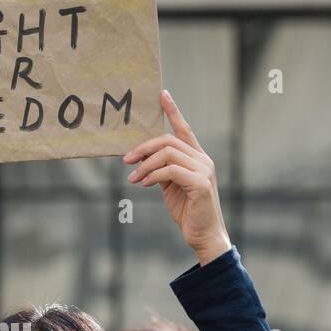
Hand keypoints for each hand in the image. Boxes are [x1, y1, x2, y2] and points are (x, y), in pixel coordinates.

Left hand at [123, 90, 230, 266]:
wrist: (203, 235)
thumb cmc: (187, 211)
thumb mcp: (170, 186)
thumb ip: (162, 169)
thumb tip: (142, 159)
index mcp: (197, 158)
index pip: (184, 129)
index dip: (173, 111)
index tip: (162, 94)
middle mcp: (203, 160)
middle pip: (168, 140)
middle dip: (144, 148)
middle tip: (127, 160)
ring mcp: (204, 170)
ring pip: (168, 153)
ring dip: (145, 164)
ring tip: (133, 178)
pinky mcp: (200, 184)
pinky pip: (171, 171)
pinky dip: (153, 175)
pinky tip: (145, 184)